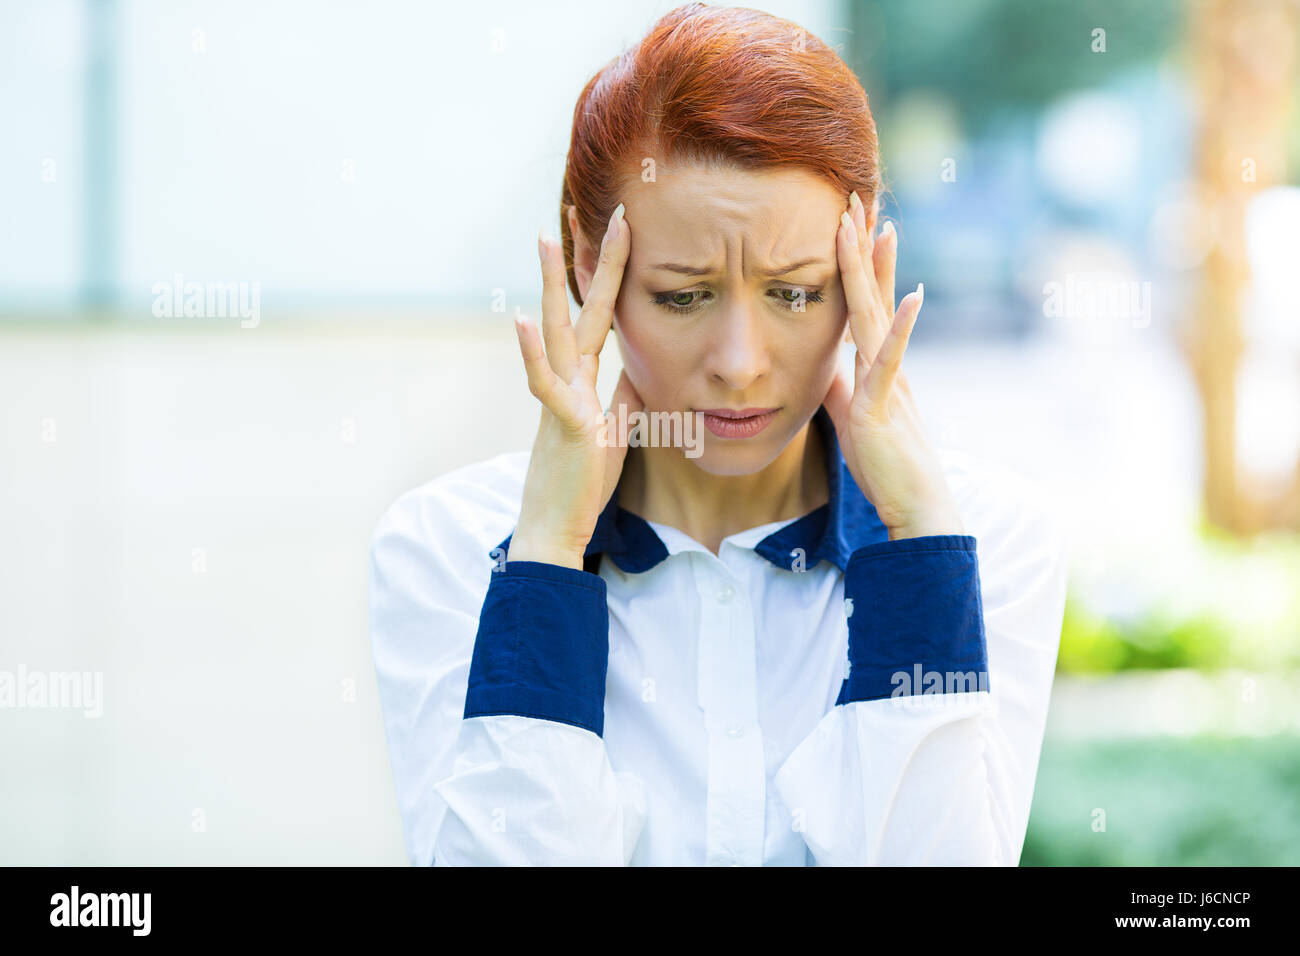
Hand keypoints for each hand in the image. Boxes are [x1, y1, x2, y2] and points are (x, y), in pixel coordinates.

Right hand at [509, 203, 643, 568]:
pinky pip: (542, 383)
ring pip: (554, 332)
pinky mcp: (561, 422)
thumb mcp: (613, 430)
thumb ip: (622, 396)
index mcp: (584, 380)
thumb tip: (636, 369)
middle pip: (579, 309)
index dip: (609, 275)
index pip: (599, 317)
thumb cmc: (582, 482)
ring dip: (548, 286)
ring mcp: (560, 397)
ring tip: (543, 240)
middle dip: (587, 260)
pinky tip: (520, 320)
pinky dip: (530, 352)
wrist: (559, 525)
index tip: (621, 232)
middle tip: (593, 209)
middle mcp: (568, 379)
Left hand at [822, 192, 964, 540]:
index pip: (865, 305)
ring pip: (878, 316)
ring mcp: (888, 381)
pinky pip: (892, 361)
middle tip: (855, 200)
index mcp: (876, 366)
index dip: (857, 265)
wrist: (915, 504)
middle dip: (863, 249)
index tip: (848, 225)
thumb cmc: (885, 467)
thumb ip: (840, 389)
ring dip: (875, 271)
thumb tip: (826, 367)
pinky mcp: (885, 405)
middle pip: (873, 295)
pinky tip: (914, 295)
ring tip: (876, 226)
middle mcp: (886, 364)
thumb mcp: (853, 418)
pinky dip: (903, 327)